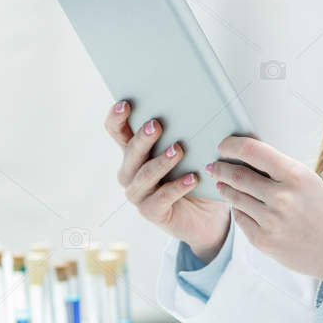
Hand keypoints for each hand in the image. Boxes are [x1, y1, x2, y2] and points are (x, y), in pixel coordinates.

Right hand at [105, 103, 230, 261]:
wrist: (206, 217)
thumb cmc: (195, 177)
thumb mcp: (190, 153)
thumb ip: (184, 134)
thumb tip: (199, 107)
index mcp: (134, 152)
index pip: (116, 131)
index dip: (116, 118)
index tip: (126, 105)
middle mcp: (130, 172)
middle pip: (130, 152)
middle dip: (142, 138)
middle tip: (156, 125)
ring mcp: (138, 194)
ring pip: (145, 175)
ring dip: (162, 161)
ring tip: (178, 150)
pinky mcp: (151, 212)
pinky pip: (162, 198)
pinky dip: (178, 187)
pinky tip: (192, 179)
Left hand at [211, 136, 322, 281]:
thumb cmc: (321, 210)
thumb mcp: (307, 180)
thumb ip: (278, 168)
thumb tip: (244, 154)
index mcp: (295, 176)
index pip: (253, 151)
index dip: (232, 145)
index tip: (223, 146)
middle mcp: (282, 198)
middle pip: (237, 176)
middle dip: (220, 169)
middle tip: (213, 166)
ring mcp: (272, 221)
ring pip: (234, 198)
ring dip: (224, 188)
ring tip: (221, 184)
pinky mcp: (264, 240)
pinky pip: (240, 218)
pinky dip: (237, 209)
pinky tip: (239, 206)